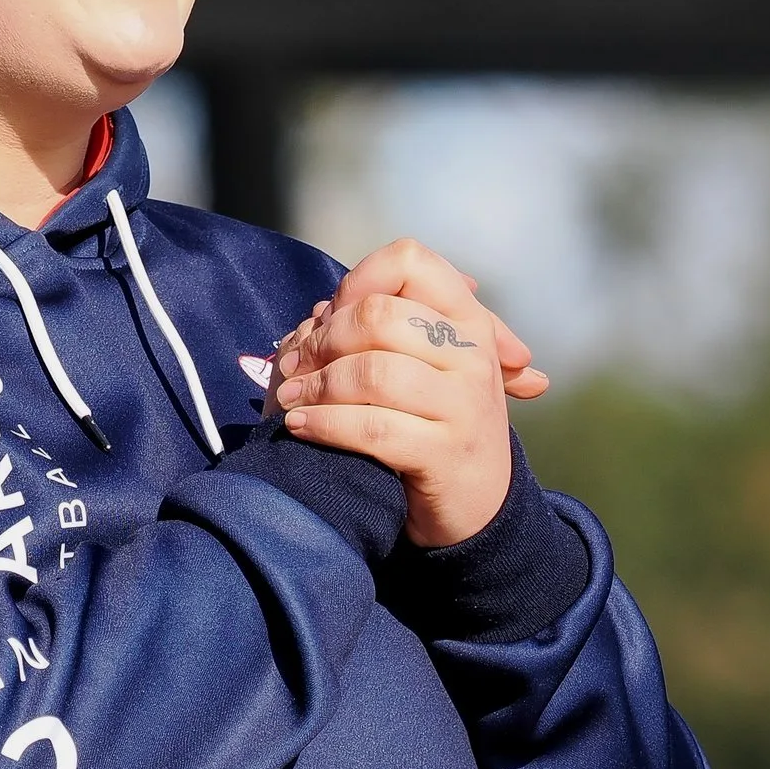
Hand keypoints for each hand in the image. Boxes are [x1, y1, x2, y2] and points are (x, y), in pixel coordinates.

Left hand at [271, 239, 545, 545]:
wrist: (478, 507)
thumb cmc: (434, 425)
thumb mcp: (426, 367)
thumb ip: (385, 330)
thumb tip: (320, 309)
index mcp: (468, 321)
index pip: (410, 261)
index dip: (358, 280)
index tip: (329, 314)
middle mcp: (473, 356)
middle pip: (378, 315)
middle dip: (323, 340)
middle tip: (294, 368)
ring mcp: (465, 405)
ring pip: (371, 372)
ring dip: (315, 386)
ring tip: (291, 400)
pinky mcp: (447, 453)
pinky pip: (372, 428)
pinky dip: (325, 425)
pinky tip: (302, 427)